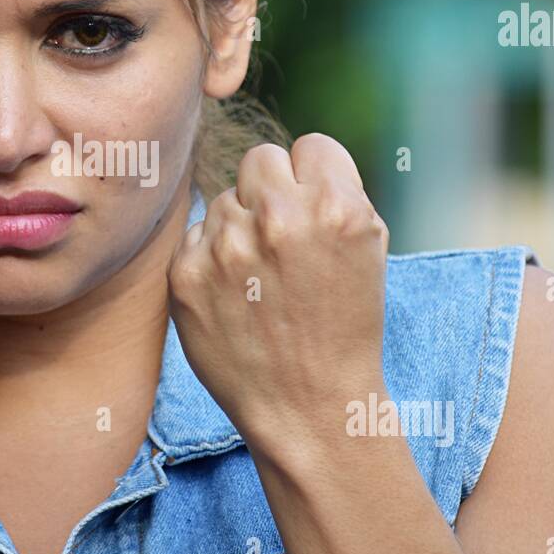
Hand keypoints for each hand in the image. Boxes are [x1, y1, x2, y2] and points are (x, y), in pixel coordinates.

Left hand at [167, 134, 388, 454]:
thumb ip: (332, 192)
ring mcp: (227, 245)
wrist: (308, 407)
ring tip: (261, 278)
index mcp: (336, 207)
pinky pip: (197, 234)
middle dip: (271, 191)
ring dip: (240, 227)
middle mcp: (280, 219)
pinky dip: (211, 259)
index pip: (311, 146)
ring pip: (226, 198)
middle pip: (260, 158)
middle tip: (282, 238)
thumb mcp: (368, 248)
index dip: (315, 180)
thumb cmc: (343, 325)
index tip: (315, 213)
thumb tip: (290, 158)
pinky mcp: (185, 272)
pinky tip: (234, 296)